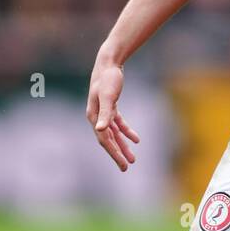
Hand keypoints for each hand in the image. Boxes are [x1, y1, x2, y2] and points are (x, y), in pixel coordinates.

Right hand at [86, 54, 140, 170]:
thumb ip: (105, 113)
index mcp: (94, 116)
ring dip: (122, 145)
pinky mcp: (111, 107)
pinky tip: (136, 139)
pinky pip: (118, 124)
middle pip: (107, 140)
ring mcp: (103, 112)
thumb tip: (101, 130)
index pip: (104, 140)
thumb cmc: (108, 78)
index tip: (124, 164)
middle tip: (126, 167)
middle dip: (117, 154)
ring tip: (132, 158)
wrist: (108, 63)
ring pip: (113, 134)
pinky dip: (126, 132)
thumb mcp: (108, 96)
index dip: (114, 153)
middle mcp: (96, 116)